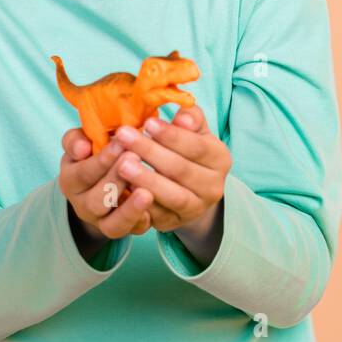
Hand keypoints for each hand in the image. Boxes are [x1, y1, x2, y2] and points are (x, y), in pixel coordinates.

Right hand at [58, 127, 153, 242]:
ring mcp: (102, 222)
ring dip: (130, 209)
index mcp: (70, 182)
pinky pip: (132, 231)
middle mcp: (83, 206)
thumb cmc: (92, 155)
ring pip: (112, 224)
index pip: (83, 174)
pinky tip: (154, 205)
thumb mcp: (80, 143)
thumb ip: (75, 140)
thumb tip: (82, 148)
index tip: (120, 143)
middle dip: (115, 182)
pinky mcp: (123, 229)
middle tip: (135, 159)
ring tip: (146, 192)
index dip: (102, 160)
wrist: (100, 180)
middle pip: (95, 202)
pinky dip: (142, 220)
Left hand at [112, 106, 228, 237]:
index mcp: (220, 159)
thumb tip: (183, 117)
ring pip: (172, 196)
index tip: (147, 123)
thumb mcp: (193, 130)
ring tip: (122, 164)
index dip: (172, 135)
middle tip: (123, 136)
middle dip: (150, 152)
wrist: (190, 188)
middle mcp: (213, 187)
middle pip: (181, 170)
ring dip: (145, 180)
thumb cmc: (186, 149)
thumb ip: (190, 118)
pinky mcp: (175, 224)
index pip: (196, 146)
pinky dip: (139, 203)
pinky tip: (122, 188)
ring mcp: (196, 209)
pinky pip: (157, 216)